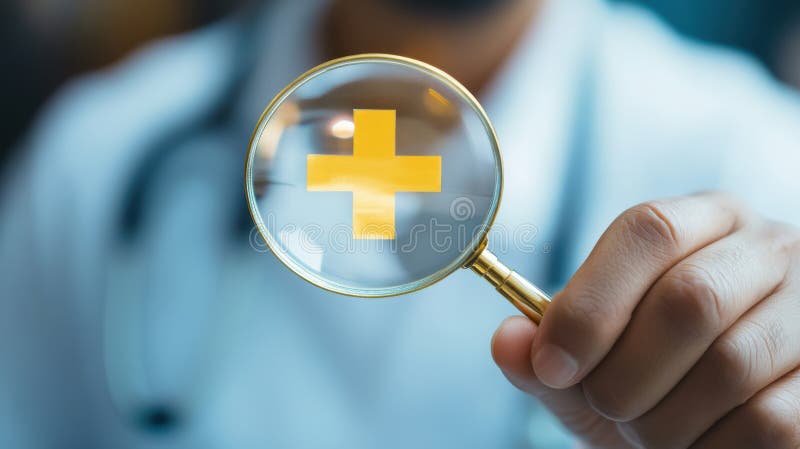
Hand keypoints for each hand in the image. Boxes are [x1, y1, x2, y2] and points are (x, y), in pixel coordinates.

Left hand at [492, 192, 799, 447]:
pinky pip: (770, 422)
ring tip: (650, 431)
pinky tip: (698, 444)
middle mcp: (767, 249)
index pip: (647, 231)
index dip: (590, 303)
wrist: (722, 420)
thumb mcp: (591, 362)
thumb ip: (545, 352)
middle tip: (608, 407)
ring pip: (731, 364)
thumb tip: (508, 343)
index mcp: (701, 222)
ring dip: (666, 421)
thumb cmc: (651, 378)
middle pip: (688, 299)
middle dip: (626, 375)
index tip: (551, 366)